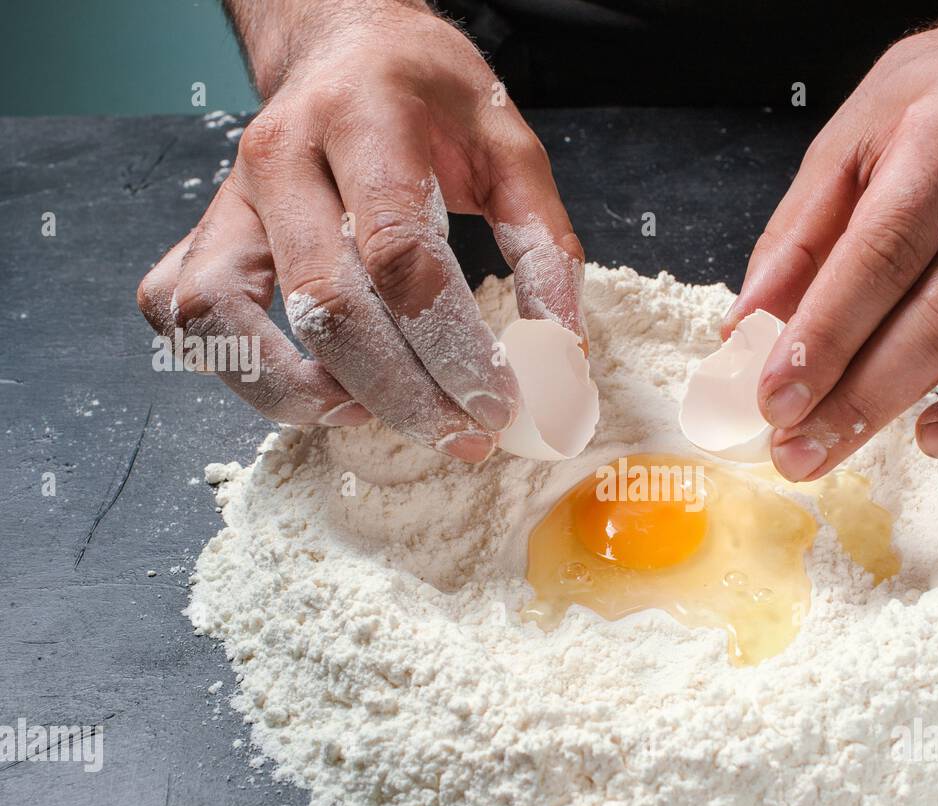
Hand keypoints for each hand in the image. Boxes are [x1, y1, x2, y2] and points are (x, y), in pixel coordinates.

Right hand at [137, 0, 584, 461]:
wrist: (342, 45)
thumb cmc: (428, 97)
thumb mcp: (510, 145)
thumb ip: (545, 245)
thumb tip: (561, 357)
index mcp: (366, 120)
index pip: (399, 255)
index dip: (451, 348)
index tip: (498, 404)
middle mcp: (282, 156)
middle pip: (323, 304)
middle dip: (399, 393)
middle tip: (458, 434)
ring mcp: (228, 196)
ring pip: (223, 314)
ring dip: (296, 392)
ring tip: (370, 416)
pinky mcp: (201, 230)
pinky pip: (183, 313)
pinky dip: (236, 367)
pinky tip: (311, 386)